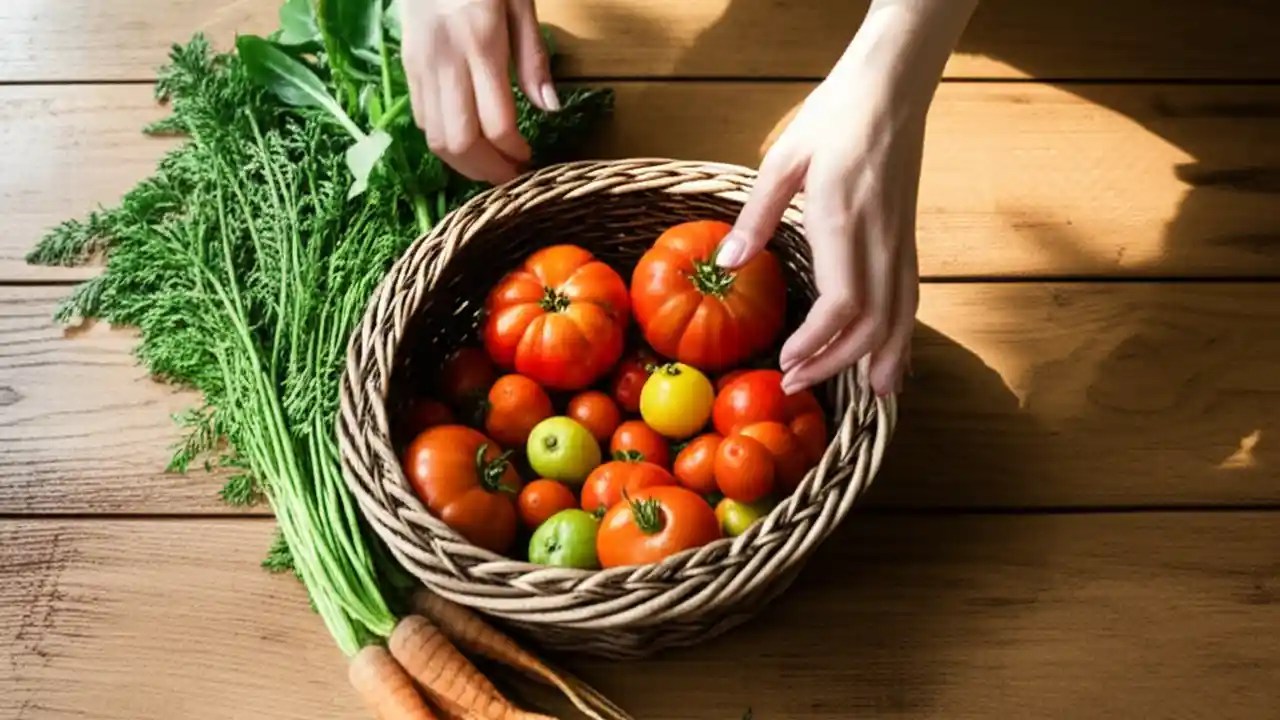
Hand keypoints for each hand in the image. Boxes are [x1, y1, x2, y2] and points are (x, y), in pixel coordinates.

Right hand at [400, 0, 559, 184]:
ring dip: (464, 164)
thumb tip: (550, 109)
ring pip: (435, 138)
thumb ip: (533, 58)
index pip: (495, 123)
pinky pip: (422, 119)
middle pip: (460, 141)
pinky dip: (444, 142)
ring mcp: (420, 64)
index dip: (513, 153)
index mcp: (480, 43)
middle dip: (487, 171)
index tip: (529, 158)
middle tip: (510, 177)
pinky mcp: (407, 66)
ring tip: (490, 166)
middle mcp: (445, 59)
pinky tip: (467, 141)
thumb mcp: (521, 2)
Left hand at [716, 0, 976, 397]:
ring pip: (900, 315)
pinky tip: (895, 359)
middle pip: (872, 321)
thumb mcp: (782, 159)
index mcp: (843, 218)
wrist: (890, 88)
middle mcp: (880, 238)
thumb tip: (726, 265)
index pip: (843, 301)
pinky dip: (903, 335)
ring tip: (867, 397)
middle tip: (797, 384)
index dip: (818, 342)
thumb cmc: (833, 117)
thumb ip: (757, 216)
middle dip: (837, 362)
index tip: (788, 362)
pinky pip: (910, 298)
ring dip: (882, 359)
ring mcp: (901, 241)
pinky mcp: (909, 239)